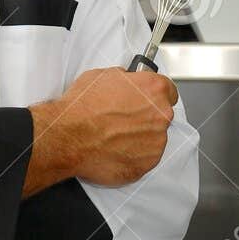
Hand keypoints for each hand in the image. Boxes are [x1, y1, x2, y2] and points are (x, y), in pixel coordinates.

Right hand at [26, 66, 176, 193]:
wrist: (69, 137)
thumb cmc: (82, 108)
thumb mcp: (102, 76)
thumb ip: (125, 79)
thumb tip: (127, 82)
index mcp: (154, 89)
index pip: (169, 91)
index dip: (154, 95)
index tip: (147, 100)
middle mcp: (161, 115)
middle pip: (162, 115)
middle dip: (145, 117)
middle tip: (123, 120)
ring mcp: (156, 142)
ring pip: (154, 139)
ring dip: (140, 138)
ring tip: (115, 137)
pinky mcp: (147, 164)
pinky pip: (145, 159)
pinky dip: (133, 156)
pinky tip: (115, 150)